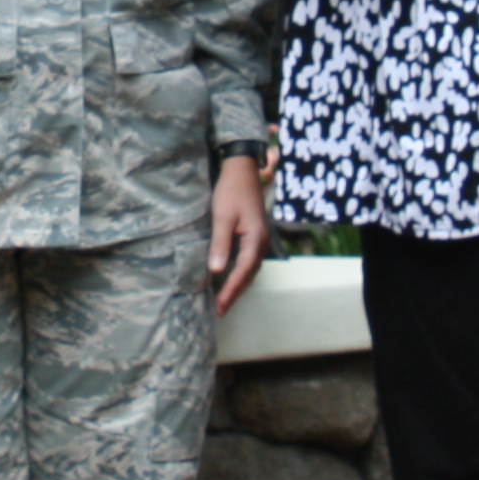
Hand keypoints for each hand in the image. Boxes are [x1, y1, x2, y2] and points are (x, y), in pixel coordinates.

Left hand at [207, 151, 271, 313]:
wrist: (242, 169)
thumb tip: (217, 270)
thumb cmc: (231, 190)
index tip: (220, 307)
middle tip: (220, 310)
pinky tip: (228, 277)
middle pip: (249, 274)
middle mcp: (262, 242)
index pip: (243, 272)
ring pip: (250, 269)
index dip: (231, 291)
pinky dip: (239, 272)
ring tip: (223, 299)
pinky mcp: (255, 235)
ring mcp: (260, 239)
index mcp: (256, 239)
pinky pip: (248, 260)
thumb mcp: (222, 216)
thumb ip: (220, 243)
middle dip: (235, 293)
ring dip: (237, 284)